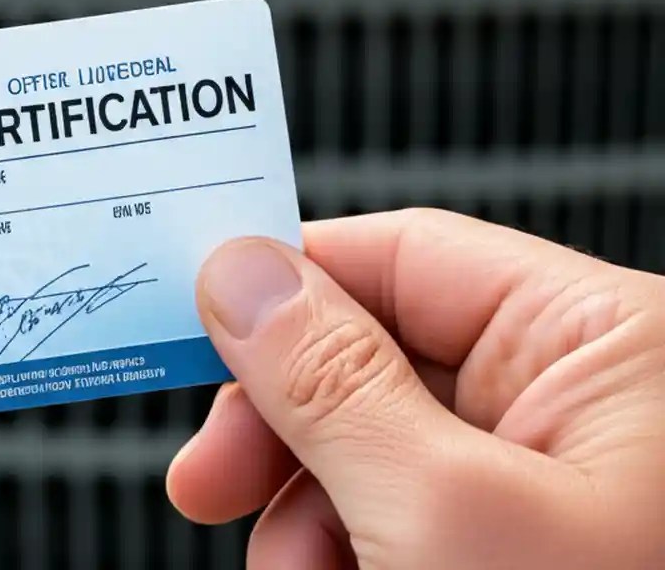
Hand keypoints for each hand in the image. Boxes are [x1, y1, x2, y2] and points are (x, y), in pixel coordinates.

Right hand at [167, 209, 664, 568]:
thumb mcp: (442, 513)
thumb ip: (329, 382)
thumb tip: (241, 276)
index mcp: (606, 344)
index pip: (403, 256)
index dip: (284, 284)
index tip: (188, 321)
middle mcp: (583, 399)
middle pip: (371, 357)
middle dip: (283, 429)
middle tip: (209, 480)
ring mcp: (550, 480)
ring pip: (367, 448)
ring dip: (305, 516)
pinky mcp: (514, 543)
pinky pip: (394, 514)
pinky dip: (341, 553)